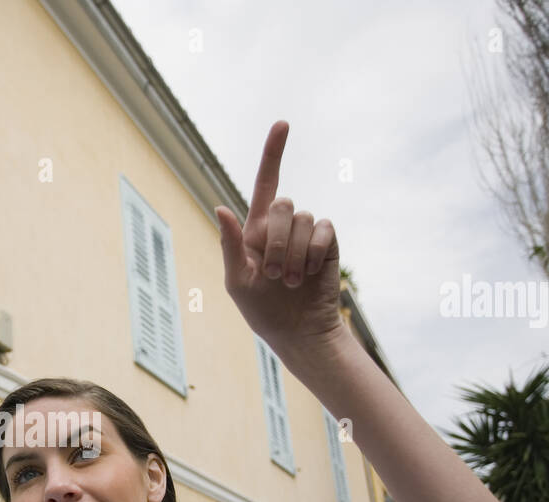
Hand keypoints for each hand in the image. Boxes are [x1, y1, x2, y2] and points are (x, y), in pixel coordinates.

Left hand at [215, 121, 345, 362]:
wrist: (298, 331)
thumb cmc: (262, 310)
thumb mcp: (237, 281)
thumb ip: (230, 244)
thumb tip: (220, 207)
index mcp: (256, 229)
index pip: (266, 183)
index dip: (274, 153)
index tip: (283, 124)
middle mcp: (284, 226)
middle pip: (283, 204)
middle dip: (276, 241)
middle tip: (271, 274)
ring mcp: (307, 233)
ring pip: (303, 218)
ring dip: (293, 254)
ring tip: (289, 281)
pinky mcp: (328, 243)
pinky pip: (323, 229)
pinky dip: (314, 252)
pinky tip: (310, 273)